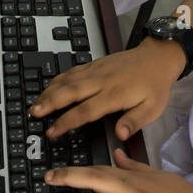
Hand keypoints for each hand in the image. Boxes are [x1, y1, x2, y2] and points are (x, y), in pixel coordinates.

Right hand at [31, 38, 183, 141]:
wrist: (158, 57)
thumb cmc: (155, 86)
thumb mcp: (153, 108)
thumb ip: (134, 122)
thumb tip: (120, 135)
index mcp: (114, 94)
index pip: (85, 111)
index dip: (67, 122)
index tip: (53, 131)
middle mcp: (101, 81)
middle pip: (70, 92)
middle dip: (49, 103)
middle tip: (34, 114)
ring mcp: (96, 70)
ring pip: (67, 80)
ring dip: (49, 92)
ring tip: (35, 104)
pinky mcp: (94, 64)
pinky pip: (72, 72)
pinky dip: (57, 80)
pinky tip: (49, 88)